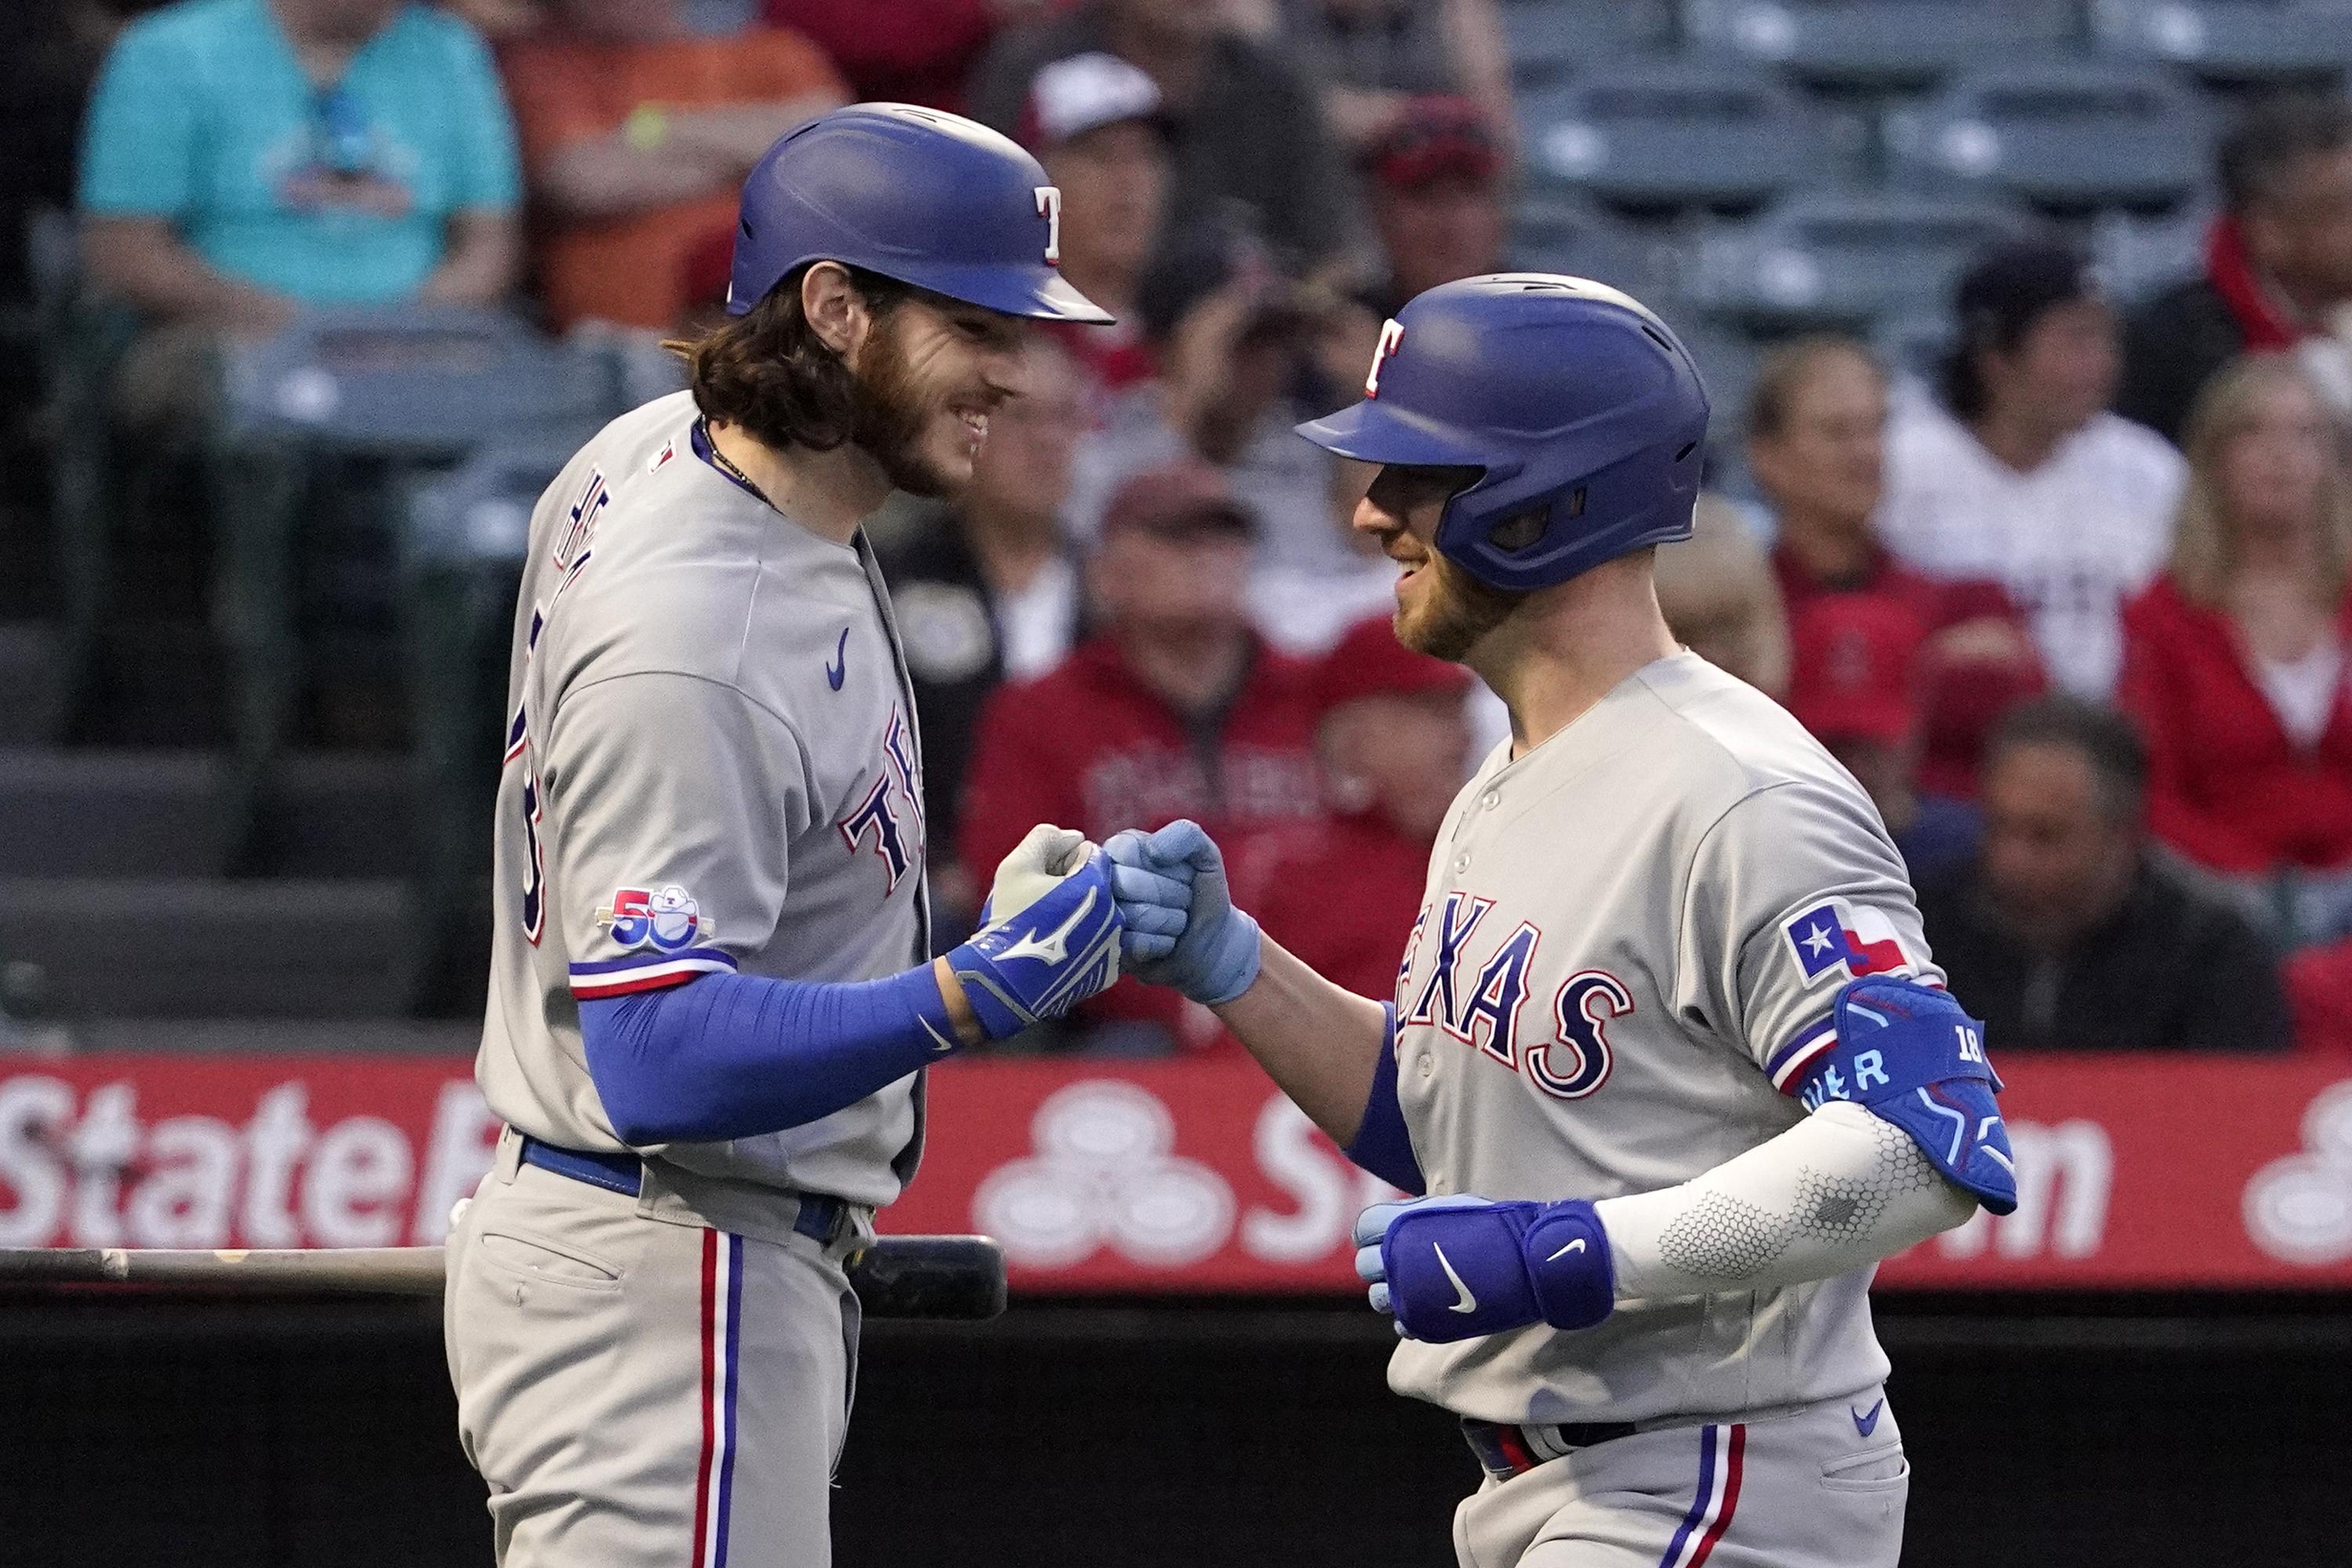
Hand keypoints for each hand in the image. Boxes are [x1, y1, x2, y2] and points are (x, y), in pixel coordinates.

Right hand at [944, 827, 1122, 1039]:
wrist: (1003, 982)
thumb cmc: (1009, 921)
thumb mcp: (1016, 866)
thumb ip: (1046, 839)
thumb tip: (1074, 837)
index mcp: (1097, 884)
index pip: (1091, 855)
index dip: (1064, 862)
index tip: (1044, 879)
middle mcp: (1115, 914)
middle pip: (1100, 886)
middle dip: (1076, 889)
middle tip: (1044, 906)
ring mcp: (1115, 945)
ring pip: (1103, 916)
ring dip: (1083, 917)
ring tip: (1050, 930)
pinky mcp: (1109, 971)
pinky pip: (1102, 946)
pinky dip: (1086, 945)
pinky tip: (1059, 952)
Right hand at [1102, 820, 1261, 1006]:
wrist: (1210, 939)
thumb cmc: (1201, 891)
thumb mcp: (1203, 855)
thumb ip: (1184, 836)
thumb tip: (1152, 852)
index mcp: (1119, 849)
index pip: (1125, 850)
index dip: (1163, 866)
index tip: (1181, 874)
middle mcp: (1103, 880)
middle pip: (1127, 883)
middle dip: (1170, 894)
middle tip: (1182, 899)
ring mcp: (1101, 916)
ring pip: (1132, 915)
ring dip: (1170, 920)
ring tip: (1176, 919)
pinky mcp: (1107, 949)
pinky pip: (1134, 944)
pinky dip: (1162, 943)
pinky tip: (1166, 940)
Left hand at [1352, 1193, 1613, 1342]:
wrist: (1526, 1262)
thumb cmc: (1494, 1227)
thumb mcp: (1450, 1206)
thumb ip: (1416, 1216)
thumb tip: (1394, 1224)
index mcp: (1399, 1223)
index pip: (1363, 1228)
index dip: (1373, 1235)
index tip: (1388, 1240)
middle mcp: (1394, 1257)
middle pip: (1365, 1264)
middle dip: (1380, 1265)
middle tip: (1407, 1266)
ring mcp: (1405, 1291)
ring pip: (1377, 1297)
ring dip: (1393, 1294)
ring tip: (1421, 1289)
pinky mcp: (1420, 1321)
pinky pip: (1399, 1324)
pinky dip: (1409, 1320)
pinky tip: (1431, 1309)